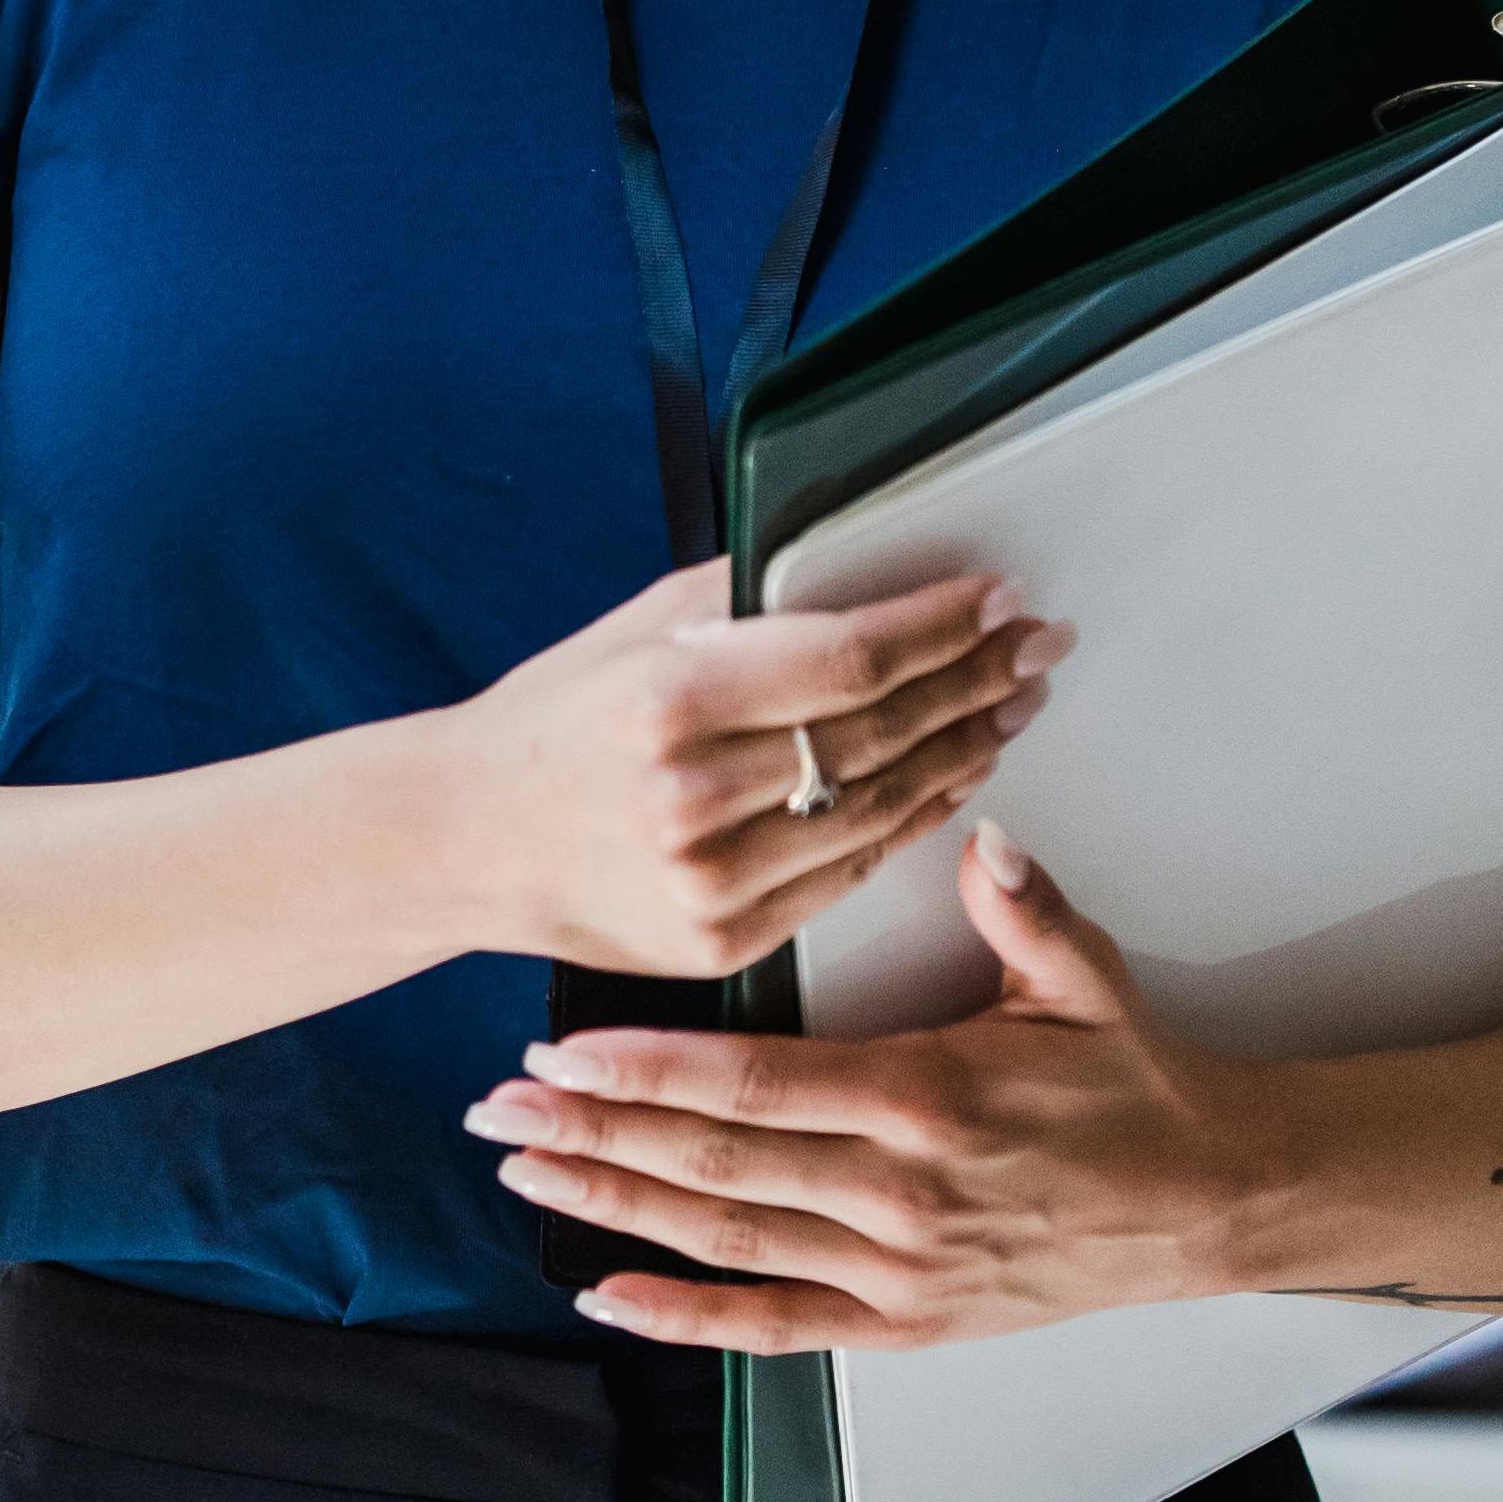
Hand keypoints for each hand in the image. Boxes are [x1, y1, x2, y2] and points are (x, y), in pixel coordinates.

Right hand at [432, 561, 1065, 983]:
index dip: (939, 629)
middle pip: (880, 734)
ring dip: (963, 752)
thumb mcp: (634, 630)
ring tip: (1011, 704)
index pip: (849, 659)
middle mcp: (693, 796)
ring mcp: (710, 881)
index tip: (998, 598)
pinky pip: (845, 874)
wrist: (464, 840)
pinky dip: (909, 821)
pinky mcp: (721, 941)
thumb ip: (743, 595)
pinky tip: (949, 778)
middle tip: (1038, 645)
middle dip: (976, 681)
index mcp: (671, 699)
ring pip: (880, 810)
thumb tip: (857, 560)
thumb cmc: (554, 719)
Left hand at [460, 826, 1277, 1345]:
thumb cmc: (1138, 1086)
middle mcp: (901, 1195)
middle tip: (499, 1105)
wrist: (1212, 1202)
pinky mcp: (907, 1324)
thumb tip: (979, 837)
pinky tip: (609, 1295)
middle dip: (597, 1133)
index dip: (654, 1067)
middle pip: (717, 1164)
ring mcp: (899, 1271)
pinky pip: (777, 1329)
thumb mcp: (1087, 982)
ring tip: (527, 1171)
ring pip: (729, 1241)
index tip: (567, 1045)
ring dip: (617, 1209)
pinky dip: (688, 1317)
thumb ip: (1025, 910)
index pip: (760, 1084)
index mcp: (931, 1099)